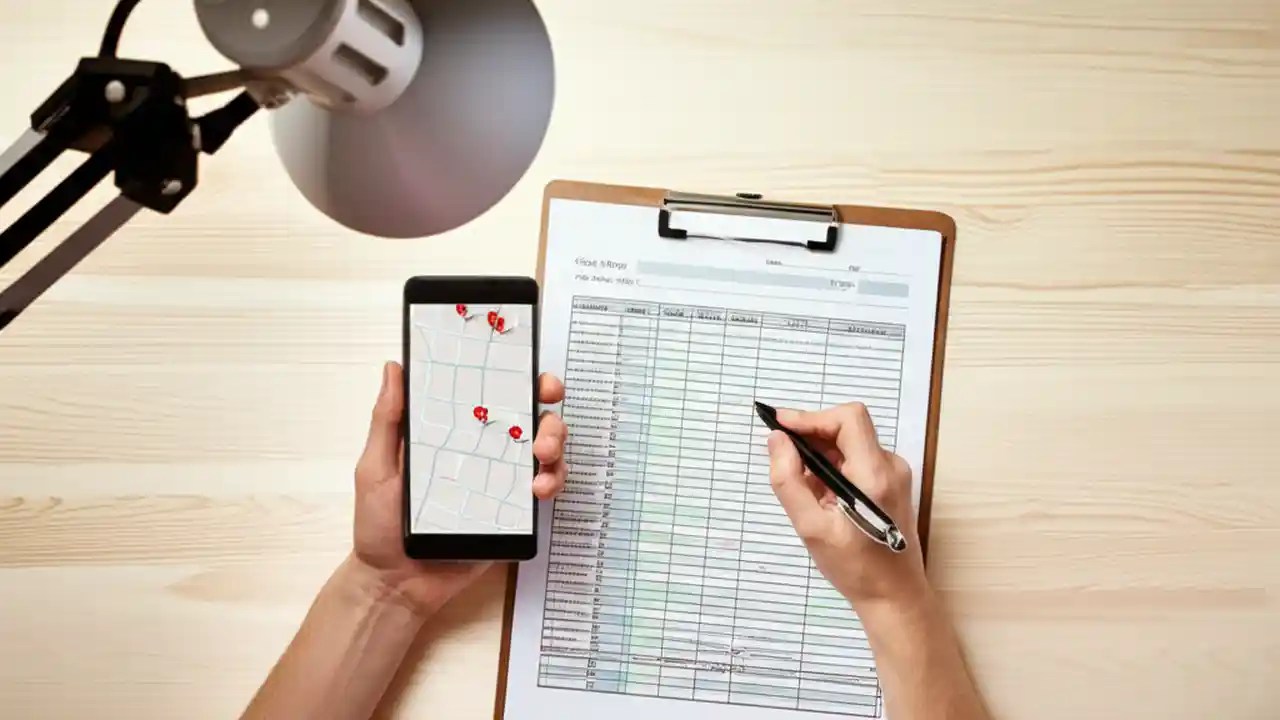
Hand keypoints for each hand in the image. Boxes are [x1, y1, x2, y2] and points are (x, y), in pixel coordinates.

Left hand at [350, 361, 567, 617]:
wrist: (396, 584)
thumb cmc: (379, 526)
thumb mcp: (376, 467)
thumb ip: (387, 419)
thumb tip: (394, 368)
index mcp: (454, 434)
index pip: (491, 395)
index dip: (516, 376)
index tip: (529, 368)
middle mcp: (484, 453)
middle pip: (529, 417)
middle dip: (547, 407)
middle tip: (545, 411)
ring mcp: (502, 482)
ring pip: (546, 450)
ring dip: (555, 443)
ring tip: (542, 456)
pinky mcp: (515, 514)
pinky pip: (545, 489)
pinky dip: (552, 482)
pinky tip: (538, 490)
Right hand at [766, 402, 927, 608]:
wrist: (895, 597)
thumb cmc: (856, 568)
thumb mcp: (811, 528)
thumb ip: (789, 480)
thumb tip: (777, 441)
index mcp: (874, 475)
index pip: (848, 419)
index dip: (811, 417)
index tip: (781, 426)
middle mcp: (890, 467)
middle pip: (847, 429)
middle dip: (811, 438)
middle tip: (784, 460)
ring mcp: (894, 475)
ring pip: (850, 445)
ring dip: (821, 457)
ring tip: (804, 490)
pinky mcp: (891, 485)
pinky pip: (857, 461)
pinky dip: (834, 470)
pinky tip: (821, 498)